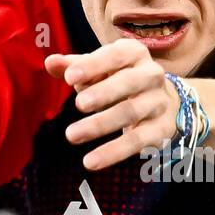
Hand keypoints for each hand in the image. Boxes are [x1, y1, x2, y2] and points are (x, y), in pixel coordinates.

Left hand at [45, 40, 179, 170]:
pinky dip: (113, 152)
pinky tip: (91, 161)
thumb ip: (74, 66)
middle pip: (128, 83)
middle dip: (103, 93)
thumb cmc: (121, 80)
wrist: (165, 102)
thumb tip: (50, 62)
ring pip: (130, 113)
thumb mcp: (100, 69)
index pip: (115, 55)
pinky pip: (137, 141)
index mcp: (134, 53)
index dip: (93, 65)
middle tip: (78, 105)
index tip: (69, 78)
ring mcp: (158, 103)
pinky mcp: (160, 130)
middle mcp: (151, 75)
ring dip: (101, 124)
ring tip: (72, 135)